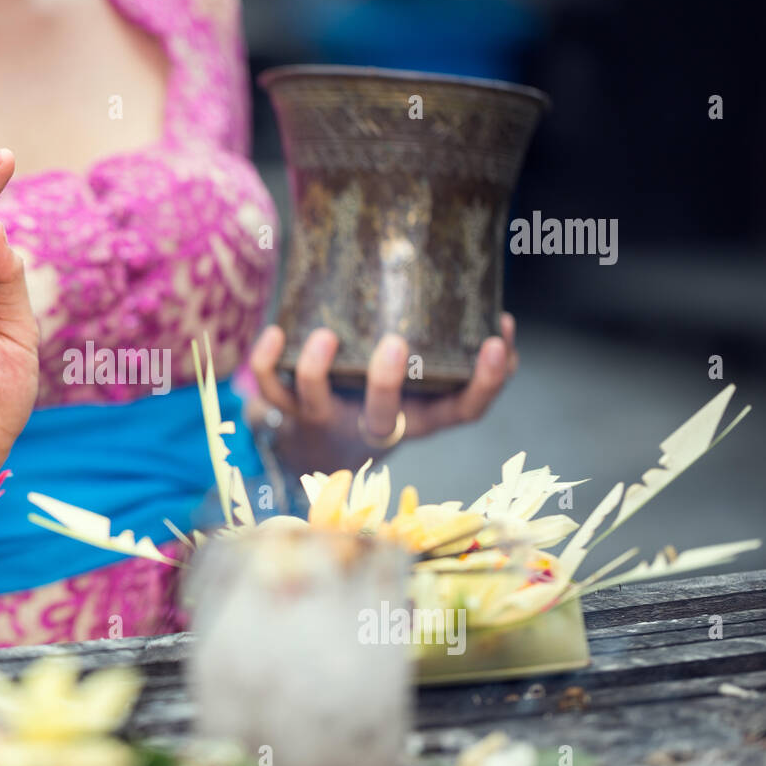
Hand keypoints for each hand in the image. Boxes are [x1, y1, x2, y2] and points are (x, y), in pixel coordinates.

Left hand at [249, 314, 518, 459]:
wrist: (323, 446)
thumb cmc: (389, 399)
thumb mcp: (430, 388)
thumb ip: (459, 358)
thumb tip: (500, 319)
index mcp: (418, 418)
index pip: (463, 411)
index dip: (485, 383)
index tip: (495, 343)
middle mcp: (372, 424)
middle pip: (380, 418)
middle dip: (387, 383)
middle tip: (396, 343)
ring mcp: (325, 420)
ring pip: (314, 403)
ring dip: (314, 370)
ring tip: (325, 334)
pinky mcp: (287, 412)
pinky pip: (270, 392)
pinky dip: (265, 363)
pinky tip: (274, 332)